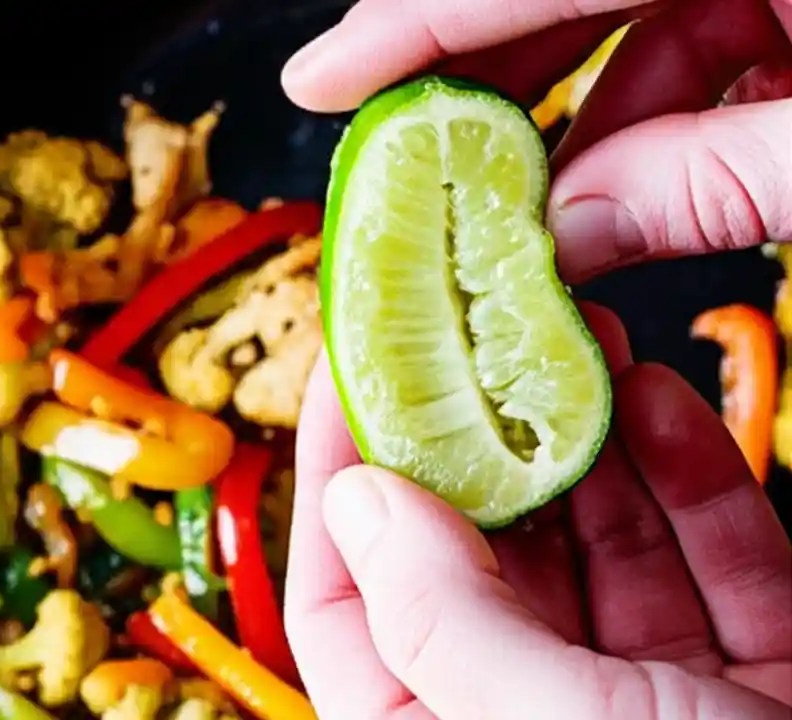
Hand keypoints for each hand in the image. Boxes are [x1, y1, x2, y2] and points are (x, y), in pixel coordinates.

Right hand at [281, 0, 791, 281]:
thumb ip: (709, 186)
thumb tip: (568, 236)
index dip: (411, 25)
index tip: (317, 81)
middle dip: (478, 80)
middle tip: (405, 159)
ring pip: (618, 29)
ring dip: (569, 128)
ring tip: (520, 220)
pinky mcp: (790, 4)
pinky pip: (687, 50)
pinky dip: (644, 126)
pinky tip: (612, 198)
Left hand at [286, 303, 791, 718]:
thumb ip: (443, 621)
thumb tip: (359, 498)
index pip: (349, 604)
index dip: (342, 482)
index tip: (351, 377)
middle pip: (476, 561)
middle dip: (479, 441)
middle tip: (478, 339)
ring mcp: (649, 705)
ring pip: (596, 552)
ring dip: (585, 445)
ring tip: (573, 346)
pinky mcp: (754, 685)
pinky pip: (707, 570)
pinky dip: (688, 485)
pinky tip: (657, 407)